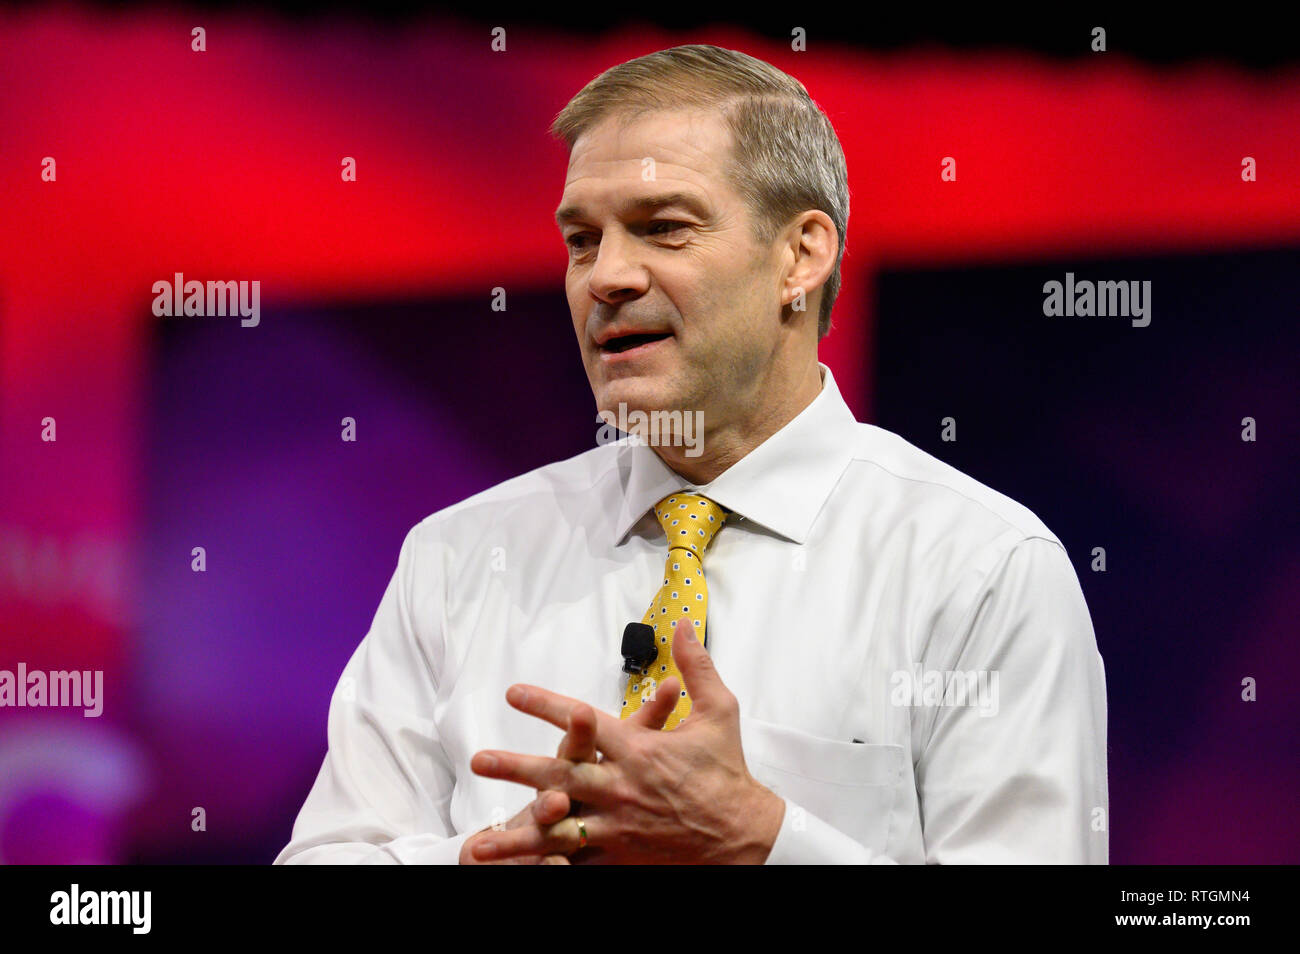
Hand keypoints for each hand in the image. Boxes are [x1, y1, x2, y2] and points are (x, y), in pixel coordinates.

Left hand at [470, 617, 785, 863]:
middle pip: (560, 776)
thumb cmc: (728, 772)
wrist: (744, 834)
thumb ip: (696, 666)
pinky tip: (519, 871)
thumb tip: (682, 625)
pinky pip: (579, 862)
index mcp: (640, 750)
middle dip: (516, 769)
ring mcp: (619, 826)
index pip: (584, 722)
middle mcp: (623, 787)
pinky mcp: (623, 855)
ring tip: (479, 842)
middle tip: (479, 761)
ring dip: (518, 834)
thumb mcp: (718, 712)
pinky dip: (549, 866)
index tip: (514, 694)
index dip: (546, 705)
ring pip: (560, 829)